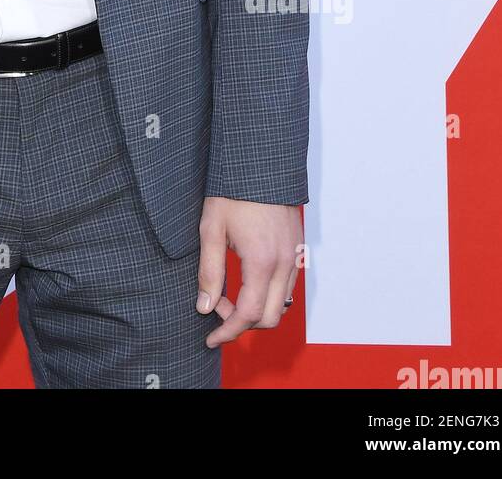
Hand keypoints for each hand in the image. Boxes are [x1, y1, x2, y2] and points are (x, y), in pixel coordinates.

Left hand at [195, 196, 301, 347]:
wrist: (260, 162)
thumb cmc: (233, 191)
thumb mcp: (211, 229)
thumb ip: (209, 271)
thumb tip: (204, 307)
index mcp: (262, 262)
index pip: (249, 315)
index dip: (228, 332)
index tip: (210, 338)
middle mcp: (284, 264)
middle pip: (270, 318)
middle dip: (242, 324)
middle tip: (216, 309)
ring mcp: (294, 256)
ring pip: (281, 304)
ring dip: (256, 310)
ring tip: (227, 294)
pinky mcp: (297, 249)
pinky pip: (287, 287)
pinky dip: (268, 295)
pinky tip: (246, 282)